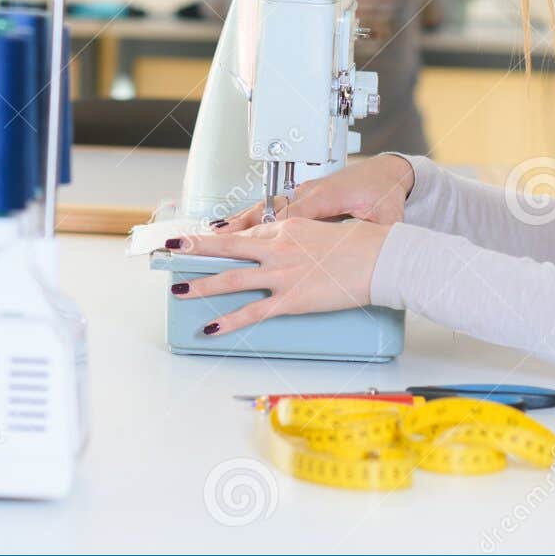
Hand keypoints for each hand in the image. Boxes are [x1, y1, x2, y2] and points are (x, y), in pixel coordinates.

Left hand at [166, 217, 392, 335]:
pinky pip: (252, 312)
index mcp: (287, 228)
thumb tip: (295, 246)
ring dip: (203, 284)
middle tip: (174, 247)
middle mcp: (278, 248)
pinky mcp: (291, 299)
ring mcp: (281, 274)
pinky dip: (229, 321)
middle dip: (196, 247)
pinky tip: (212, 327)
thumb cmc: (363, 244)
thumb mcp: (326, 230)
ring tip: (180, 289)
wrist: (381, 259)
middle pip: (227, 247)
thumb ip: (303, 237)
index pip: (247, 232)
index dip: (223, 237)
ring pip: (231, 279)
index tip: (205, 238)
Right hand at [214, 153, 414, 231]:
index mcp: (329, 195)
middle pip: (270, 209)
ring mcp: (304, 191)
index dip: (270, 228)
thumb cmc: (384, 193)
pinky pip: (271, 206)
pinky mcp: (302, 194)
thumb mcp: (385, 217)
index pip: (294, 214)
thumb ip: (374, 234)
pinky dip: (251, 217)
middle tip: (217, 236)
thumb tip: (374, 250)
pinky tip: (235, 226)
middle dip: (242, 224)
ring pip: (266, 206)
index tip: (250, 241)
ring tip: (215, 232)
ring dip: (241, 220)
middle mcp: (311, 191)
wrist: (387, 172)